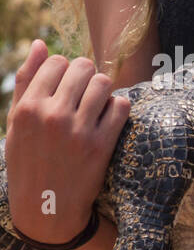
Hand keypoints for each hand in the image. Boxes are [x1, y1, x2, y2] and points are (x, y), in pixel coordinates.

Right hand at [4, 40, 129, 242]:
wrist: (46, 206)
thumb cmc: (28, 160)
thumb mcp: (16, 122)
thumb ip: (27, 81)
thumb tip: (40, 43)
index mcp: (27, 107)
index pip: (56, 61)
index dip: (66, 68)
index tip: (68, 82)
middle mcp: (52, 115)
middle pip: (84, 67)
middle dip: (87, 75)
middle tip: (86, 91)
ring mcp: (78, 130)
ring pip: (104, 83)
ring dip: (104, 89)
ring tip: (97, 103)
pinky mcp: (101, 145)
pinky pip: (121, 107)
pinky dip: (119, 107)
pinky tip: (110, 116)